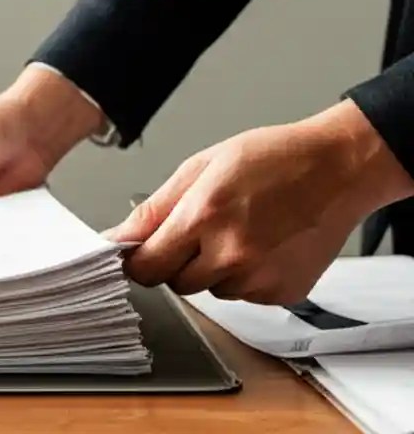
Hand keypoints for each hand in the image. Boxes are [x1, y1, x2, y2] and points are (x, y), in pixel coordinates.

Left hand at [105, 100, 413, 303]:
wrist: (337, 170)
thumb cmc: (273, 160)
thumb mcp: (200, 167)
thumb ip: (154, 209)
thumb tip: (118, 237)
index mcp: (204, 216)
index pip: (146, 267)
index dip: (137, 261)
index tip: (138, 253)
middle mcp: (231, 253)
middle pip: (174, 283)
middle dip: (175, 261)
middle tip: (199, 230)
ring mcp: (260, 278)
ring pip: (209, 290)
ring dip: (212, 269)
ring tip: (239, 231)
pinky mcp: (283, 292)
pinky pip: (243, 295)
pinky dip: (244, 276)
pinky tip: (262, 245)